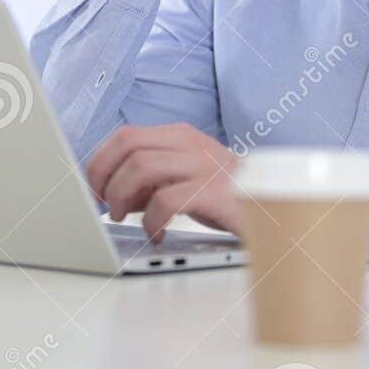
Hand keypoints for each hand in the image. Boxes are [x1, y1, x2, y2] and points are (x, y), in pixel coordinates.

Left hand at [85, 123, 242, 240]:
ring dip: (122, 196)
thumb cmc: (226, 197)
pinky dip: (152, 221)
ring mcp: (204, 165)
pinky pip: (166, 200)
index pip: (125, 135)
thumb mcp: (183, 182)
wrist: (275, 210)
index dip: (100, 162)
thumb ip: (149, 185)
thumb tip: (113, 195)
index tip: (94, 189)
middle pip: (128, 145)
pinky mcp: (215, 192)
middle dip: (105, 178)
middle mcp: (191, 144)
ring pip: (141, 167)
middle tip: (106, 206)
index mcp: (180, 136)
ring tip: (125, 218)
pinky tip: (157, 234)